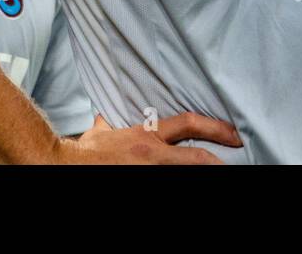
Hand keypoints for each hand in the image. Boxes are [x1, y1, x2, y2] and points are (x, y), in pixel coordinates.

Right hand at [52, 112, 242, 163]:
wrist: (62, 164)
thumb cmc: (83, 153)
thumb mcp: (101, 132)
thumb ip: (109, 123)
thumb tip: (106, 117)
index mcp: (147, 135)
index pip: (188, 123)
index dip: (215, 127)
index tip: (233, 134)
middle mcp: (152, 154)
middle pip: (195, 157)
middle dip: (218, 162)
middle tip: (238, 162)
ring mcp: (148, 172)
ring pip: (185, 173)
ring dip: (202, 172)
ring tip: (221, 172)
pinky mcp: (139, 182)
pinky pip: (166, 183)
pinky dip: (180, 180)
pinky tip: (193, 180)